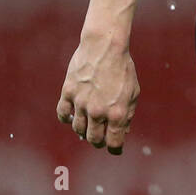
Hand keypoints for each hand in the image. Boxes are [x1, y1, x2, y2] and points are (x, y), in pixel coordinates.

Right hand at [56, 32, 139, 153]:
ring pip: (78, 129)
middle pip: (94, 139)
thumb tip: (122, 131)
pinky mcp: (68, 93)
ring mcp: (81, 103)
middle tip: (100, 137)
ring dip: (83, 130)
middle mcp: (98, 112)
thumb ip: (127, 114)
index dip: (114, 148)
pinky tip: (72, 114)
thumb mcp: (133, 92)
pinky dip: (66, 117)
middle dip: (98, 141)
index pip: (113, 143)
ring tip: (88, 124)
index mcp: (117, 113)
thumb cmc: (122, 68)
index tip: (115, 148)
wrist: (105, 46)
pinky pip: (62, 114)